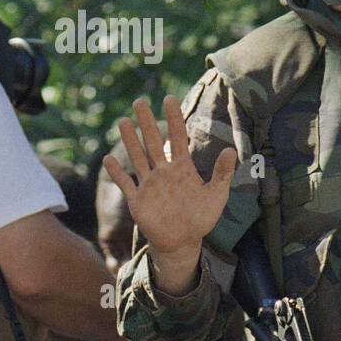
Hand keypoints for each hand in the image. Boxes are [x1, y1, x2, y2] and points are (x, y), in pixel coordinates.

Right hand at [102, 95, 236, 260]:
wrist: (183, 242)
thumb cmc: (200, 218)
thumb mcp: (216, 195)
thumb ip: (222, 173)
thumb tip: (231, 150)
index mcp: (182, 168)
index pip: (177, 137)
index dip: (174, 119)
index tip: (169, 99)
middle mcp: (163, 172)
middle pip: (153, 142)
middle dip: (147, 122)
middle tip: (140, 101)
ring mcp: (149, 185)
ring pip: (138, 157)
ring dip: (130, 140)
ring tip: (123, 121)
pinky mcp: (138, 201)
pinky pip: (126, 184)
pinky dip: (117, 173)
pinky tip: (108, 159)